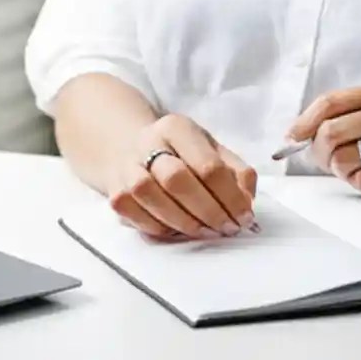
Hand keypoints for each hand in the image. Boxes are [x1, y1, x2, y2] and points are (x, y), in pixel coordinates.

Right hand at [107, 114, 257, 239]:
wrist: (132, 149)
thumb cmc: (181, 154)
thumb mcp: (213, 151)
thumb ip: (236, 172)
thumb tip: (246, 200)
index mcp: (177, 128)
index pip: (208, 164)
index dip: (230, 196)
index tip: (244, 217)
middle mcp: (148, 142)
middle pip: (176, 179)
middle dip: (207, 210)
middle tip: (226, 228)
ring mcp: (127, 166)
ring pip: (148, 194)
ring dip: (182, 220)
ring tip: (204, 231)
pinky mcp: (114, 190)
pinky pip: (132, 211)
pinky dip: (157, 226)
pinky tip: (176, 230)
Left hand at [287, 81, 360, 201]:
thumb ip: (352, 118)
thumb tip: (299, 135)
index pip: (332, 101)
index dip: (305, 121)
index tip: (292, 138)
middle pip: (332, 130)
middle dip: (319, 151)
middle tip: (325, 162)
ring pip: (345, 158)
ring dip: (342, 171)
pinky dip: (360, 183)